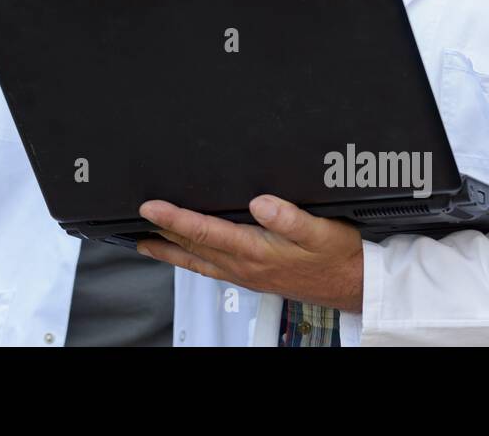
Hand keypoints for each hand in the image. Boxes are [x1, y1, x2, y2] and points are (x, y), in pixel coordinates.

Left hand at [134, 195, 364, 311]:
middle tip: (134, 220)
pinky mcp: (252, 277)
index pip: (204, 231)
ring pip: (196, 261)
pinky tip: (184, 256)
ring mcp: (246, 274)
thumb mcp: (322, 231)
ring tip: (144, 243)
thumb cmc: (339, 257)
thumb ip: (290, 217)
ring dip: (168, 250)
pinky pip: (210, 269)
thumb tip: (261, 202)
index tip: (149, 206)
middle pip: (192, 246)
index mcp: (256, 251)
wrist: (355, 285)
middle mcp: (244, 265)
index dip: (173, 217)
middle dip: (160, 232)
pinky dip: (189, 261)